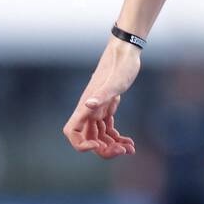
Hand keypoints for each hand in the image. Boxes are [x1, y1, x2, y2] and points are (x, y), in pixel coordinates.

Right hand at [63, 37, 139, 157]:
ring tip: (131, 148)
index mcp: (86, 107)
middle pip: (89, 139)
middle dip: (104, 149)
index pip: (72, 132)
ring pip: (100, 136)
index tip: (99, 145)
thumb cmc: (120, 66)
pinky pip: (108, 130)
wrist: (126, 53)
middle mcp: (89, 111)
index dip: (81, 144)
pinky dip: (117, 138)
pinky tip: (130, 142)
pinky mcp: (107, 108)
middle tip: (124, 150)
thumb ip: (102, 95)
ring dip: (113, 146)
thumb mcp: (115, 82)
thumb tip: (88, 105)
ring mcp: (97, 110)